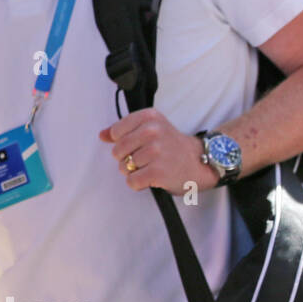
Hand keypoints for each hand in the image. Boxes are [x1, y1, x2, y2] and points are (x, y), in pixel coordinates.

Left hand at [99, 109, 217, 195]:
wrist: (200, 162)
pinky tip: (152, 178)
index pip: (116, 132)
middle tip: (145, 159)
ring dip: (134, 172)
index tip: (138, 144)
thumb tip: (102, 135)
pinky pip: (131, 181)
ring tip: (151, 167)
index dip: (123, 143)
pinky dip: (138, 184)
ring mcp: (155, 151)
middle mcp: (152, 131)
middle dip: (126, 159)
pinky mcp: (157, 172)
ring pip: (123, 167)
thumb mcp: (151, 128)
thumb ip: (125, 130)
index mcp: (149, 117)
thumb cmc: (172, 146)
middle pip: (117, 151)